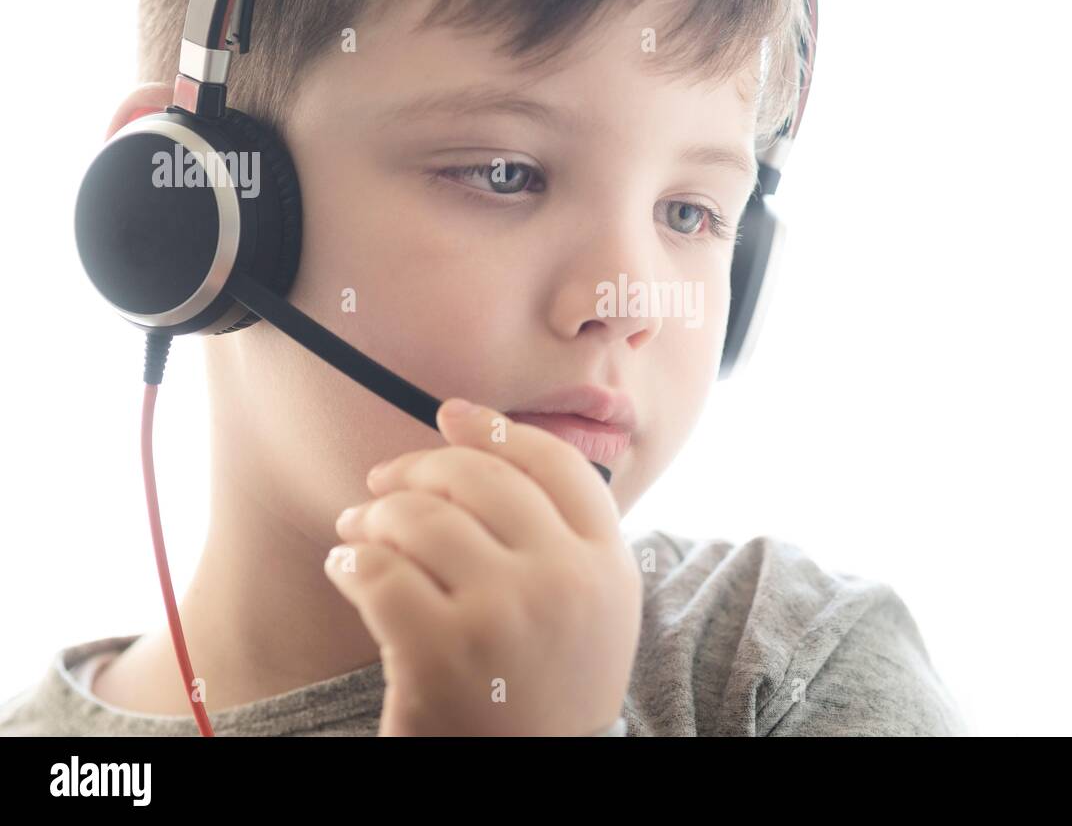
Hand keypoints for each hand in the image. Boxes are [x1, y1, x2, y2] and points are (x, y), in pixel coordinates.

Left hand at [324, 397, 642, 735]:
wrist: (533, 775)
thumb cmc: (551, 684)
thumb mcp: (594, 605)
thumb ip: (565, 529)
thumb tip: (485, 438)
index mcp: (608, 561)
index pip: (553, 463)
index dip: (496, 428)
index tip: (451, 413)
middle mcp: (563, 579)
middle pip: (478, 479)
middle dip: (417, 468)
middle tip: (383, 480)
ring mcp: (504, 615)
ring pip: (419, 519)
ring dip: (372, 515)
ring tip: (355, 531)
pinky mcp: (441, 655)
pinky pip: (377, 574)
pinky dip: (349, 564)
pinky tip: (345, 571)